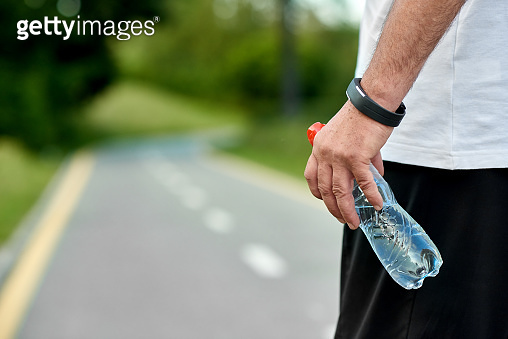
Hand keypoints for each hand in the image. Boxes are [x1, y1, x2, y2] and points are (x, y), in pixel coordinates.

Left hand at [304, 101, 392, 228]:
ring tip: (354, 222)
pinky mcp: (356, 157)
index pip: (311, 176)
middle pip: (325, 189)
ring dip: (347, 210)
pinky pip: (363, 183)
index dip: (317, 193)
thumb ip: (354, 158)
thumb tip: (372, 176)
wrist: (371, 103)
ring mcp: (339, 157)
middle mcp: (325, 154)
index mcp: (319, 148)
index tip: (326, 201)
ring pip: (340, 191)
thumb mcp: (345, 137)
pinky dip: (371, 196)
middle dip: (333, 208)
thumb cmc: (361, 117)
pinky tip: (376, 205)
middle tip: (342, 219)